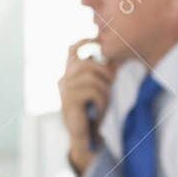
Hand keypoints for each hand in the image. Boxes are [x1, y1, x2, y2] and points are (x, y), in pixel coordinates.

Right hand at [59, 39, 115, 173]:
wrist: (85, 134)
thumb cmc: (92, 109)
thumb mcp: (100, 86)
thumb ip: (102, 71)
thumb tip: (113, 54)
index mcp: (70, 72)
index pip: (73, 49)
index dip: (87, 42)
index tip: (101, 43)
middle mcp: (64, 78)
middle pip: (87, 62)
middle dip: (104, 71)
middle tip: (112, 81)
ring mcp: (65, 89)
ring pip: (91, 77)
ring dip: (104, 89)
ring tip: (105, 99)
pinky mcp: (69, 101)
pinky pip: (92, 91)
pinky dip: (102, 100)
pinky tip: (100, 108)